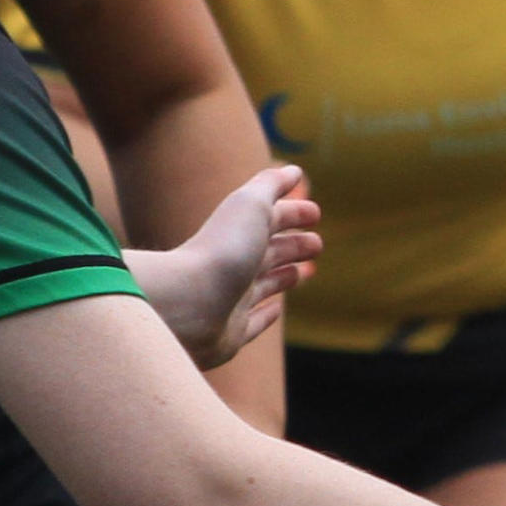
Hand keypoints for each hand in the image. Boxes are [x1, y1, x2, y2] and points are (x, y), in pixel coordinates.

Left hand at [129, 166, 318, 367]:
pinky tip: (277, 309)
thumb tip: (293, 171)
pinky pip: (252, 322)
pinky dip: (267, 314)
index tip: (316, 214)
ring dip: (284, 276)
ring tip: (304, 272)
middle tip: (318, 244)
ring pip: (263, 285)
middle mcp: (232, 265)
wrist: (187, 305)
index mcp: (237, 233)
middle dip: (294, 245)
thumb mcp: (249, 204)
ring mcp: (230, 300)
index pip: (270, 218)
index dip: (294, 213)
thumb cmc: (222, 250)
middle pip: (268, 251)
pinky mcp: (230, 334)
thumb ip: (270, 184)